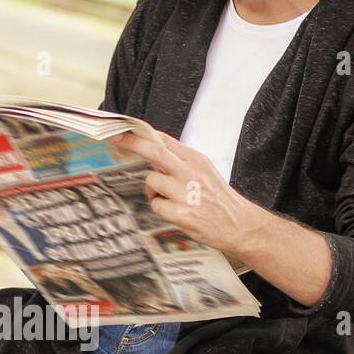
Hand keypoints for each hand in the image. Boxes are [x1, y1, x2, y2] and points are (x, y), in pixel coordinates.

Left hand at [110, 129, 252, 256]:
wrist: (238, 224)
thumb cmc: (218, 199)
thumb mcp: (204, 170)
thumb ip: (181, 161)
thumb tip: (154, 150)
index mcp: (196, 159)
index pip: (165, 140)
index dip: (142, 133)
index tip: (124, 128)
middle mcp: (191, 172)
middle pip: (155, 151)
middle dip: (133, 143)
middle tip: (115, 138)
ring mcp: (186, 193)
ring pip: (152, 181)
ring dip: (153, 191)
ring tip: (168, 198)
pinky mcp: (181, 214)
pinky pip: (156, 205)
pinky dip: (160, 208)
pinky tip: (174, 211)